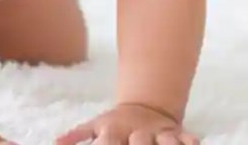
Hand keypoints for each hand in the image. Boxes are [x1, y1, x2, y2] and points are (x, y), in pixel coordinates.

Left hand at [55, 104, 198, 144]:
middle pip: (140, 142)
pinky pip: (188, 138)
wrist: (144, 106)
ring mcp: (158, 132)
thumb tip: (55, 143)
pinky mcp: (177, 132)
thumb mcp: (94, 125)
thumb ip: (77, 135)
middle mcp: (137, 131)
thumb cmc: (114, 124)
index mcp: (114, 130)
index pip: (109, 142)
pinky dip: (191, 142)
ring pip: (166, 140)